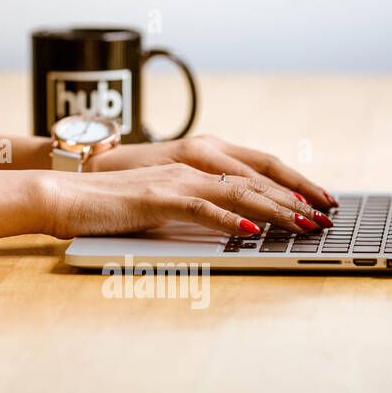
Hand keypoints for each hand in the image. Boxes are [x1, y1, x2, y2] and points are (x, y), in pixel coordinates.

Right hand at [36, 164, 333, 240]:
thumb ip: (197, 204)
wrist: (65, 194)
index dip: (293, 184)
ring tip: (304, 226)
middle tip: (326, 217)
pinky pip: (204, 208)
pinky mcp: (159, 198)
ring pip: (240, 192)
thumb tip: (233, 222)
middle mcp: (192, 162)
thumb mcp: (164, 200)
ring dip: (277, 211)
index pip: (257, 168)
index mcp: (196, 159)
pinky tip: (253, 233)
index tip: (320, 201)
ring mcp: (177, 178)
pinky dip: (232, 221)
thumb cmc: (112, 202)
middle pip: (258, 178)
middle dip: (297, 198)